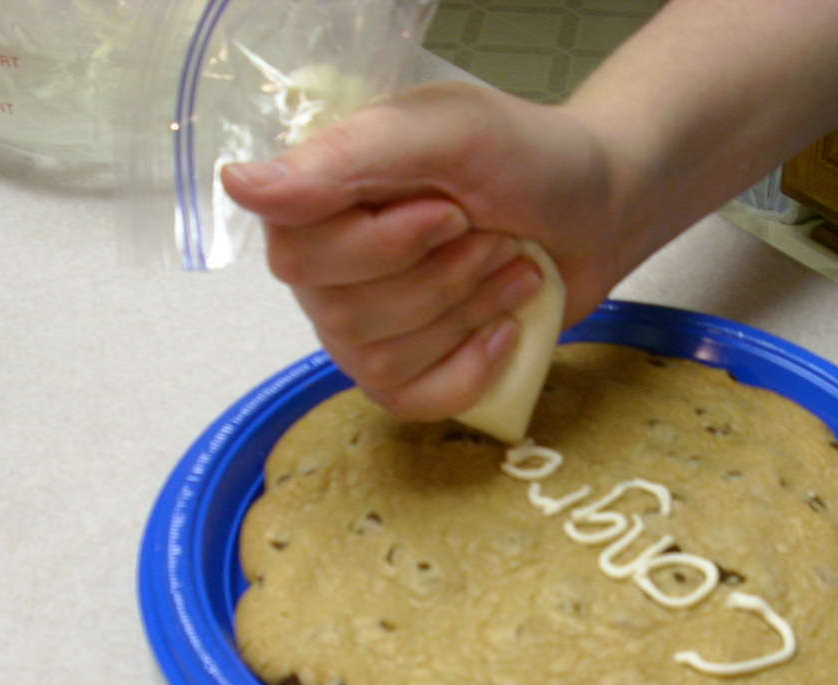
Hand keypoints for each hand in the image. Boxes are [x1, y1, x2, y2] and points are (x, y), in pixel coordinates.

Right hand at [220, 82, 628, 419]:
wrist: (597, 210)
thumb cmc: (524, 159)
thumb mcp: (447, 130)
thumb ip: (346, 156)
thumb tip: (240, 187)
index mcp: (320, 197)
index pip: (297, 250)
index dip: (382, 245)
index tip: (449, 210)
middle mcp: (326, 266)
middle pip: (341, 312)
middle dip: (441, 277)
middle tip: (492, 234)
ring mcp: (362, 326)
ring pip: (378, 358)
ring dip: (465, 312)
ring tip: (511, 267)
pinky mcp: (408, 371)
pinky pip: (408, 400)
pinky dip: (468, 371)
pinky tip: (503, 331)